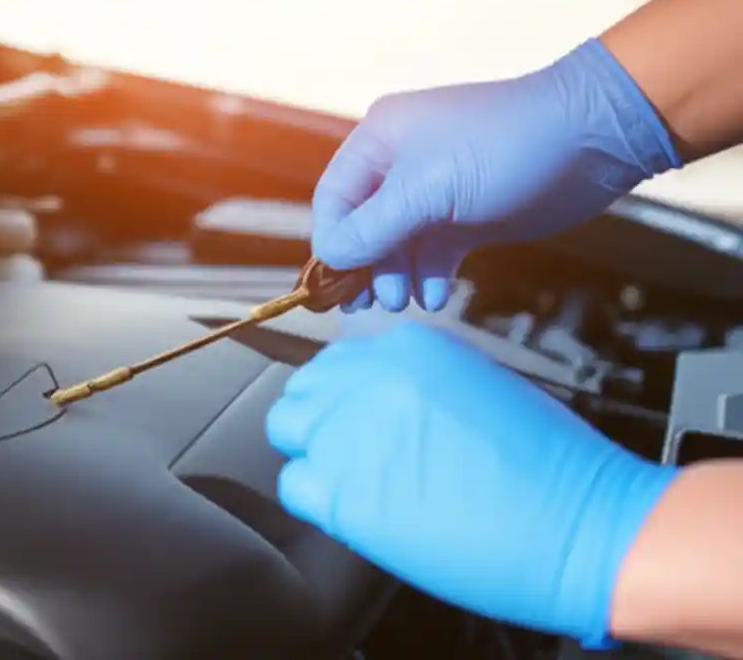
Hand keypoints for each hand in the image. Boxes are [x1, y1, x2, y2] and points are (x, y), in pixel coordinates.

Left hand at [266, 322, 676, 644]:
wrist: (581, 522)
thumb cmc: (551, 466)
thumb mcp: (482, 387)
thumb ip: (419, 385)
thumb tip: (383, 406)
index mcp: (407, 348)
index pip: (338, 362)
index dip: (345, 396)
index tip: (359, 420)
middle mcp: (369, 378)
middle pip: (304, 390)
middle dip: (321, 420)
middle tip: (353, 454)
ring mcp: (348, 431)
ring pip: (289, 431)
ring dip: (314, 454)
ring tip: (358, 483)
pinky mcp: (341, 489)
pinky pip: (295, 485)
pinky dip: (319, 499)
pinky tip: (362, 511)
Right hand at [312, 38, 680, 311]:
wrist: (591, 138)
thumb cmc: (502, 151)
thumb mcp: (427, 190)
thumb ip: (373, 228)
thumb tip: (329, 258)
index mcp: (379, 141)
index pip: (333, 200)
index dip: (331, 244)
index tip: (336, 286)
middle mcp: (399, 163)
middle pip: (360, 225)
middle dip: (363, 266)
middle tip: (367, 305)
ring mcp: (434, 190)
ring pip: (395, 243)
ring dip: (395, 275)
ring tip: (404, 302)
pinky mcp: (466, 214)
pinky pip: (430, 251)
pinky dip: (427, 275)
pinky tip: (436, 296)